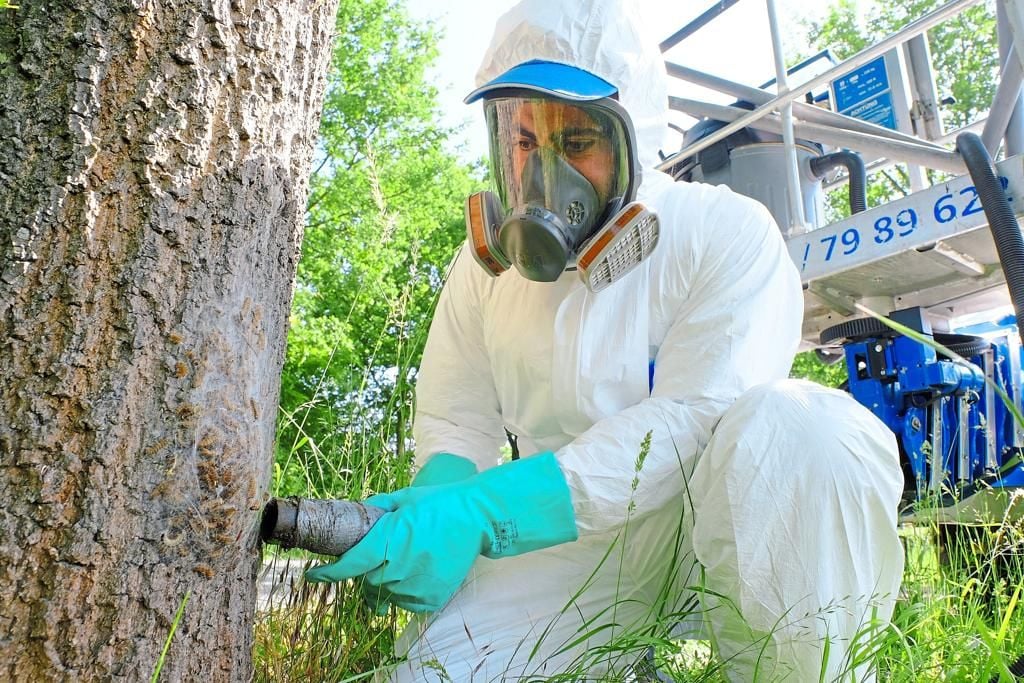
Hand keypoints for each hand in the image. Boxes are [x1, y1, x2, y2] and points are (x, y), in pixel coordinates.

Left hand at [304, 452, 577, 612]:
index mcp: (390, 538)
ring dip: (390, 580)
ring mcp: (416, 584)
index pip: (351, 564)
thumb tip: (354, 511)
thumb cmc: (439, 503)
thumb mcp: (404, 498)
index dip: (328, 572)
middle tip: (386, 553)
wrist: (478, 517)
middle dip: (370, 568)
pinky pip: (407, 601)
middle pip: (369, 579)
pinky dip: (408, 590)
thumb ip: (377, 507)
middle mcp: (400, 565)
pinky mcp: (431, 597)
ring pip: (387, 592)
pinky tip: (420, 571)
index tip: (313, 573)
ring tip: (409, 558)